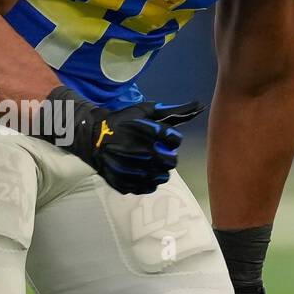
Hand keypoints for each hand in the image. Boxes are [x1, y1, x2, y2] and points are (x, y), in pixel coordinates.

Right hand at [50, 93, 203, 194]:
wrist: (92, 138)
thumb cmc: (123, 122)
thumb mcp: (145, 111)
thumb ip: (173, 111)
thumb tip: (200, 105)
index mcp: (149, 132)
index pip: (176, 140)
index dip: (171, 139)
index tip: (163, 137)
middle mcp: (143, 152)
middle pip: (172, 162)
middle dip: (167, 156)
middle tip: (156, 151)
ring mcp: (134, 170)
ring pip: (162, 177)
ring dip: (159, 170)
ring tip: (148, 162)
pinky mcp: (126, 183)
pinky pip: (148, 188)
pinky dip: (147, 181)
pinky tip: (140, 171)